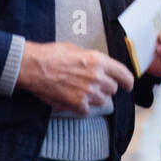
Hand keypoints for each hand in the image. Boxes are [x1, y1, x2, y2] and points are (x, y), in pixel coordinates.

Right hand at [17, 41, 134, 115]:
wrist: (33, 67)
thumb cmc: (50, 55)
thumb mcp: (76, 49)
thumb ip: (91, 59)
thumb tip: (98, 65)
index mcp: (98, 61)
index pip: (123, 74)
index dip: (127, 82)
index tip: (127, 86)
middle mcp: (96, 77)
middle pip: (112, 89)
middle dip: (105, 88)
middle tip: (94, 85)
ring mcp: (88, 92)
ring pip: (102, 101)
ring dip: (95, 98)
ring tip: (82, 91)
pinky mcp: (77, 104)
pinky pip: (87, 110)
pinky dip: (82, 107)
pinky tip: (74, 99)